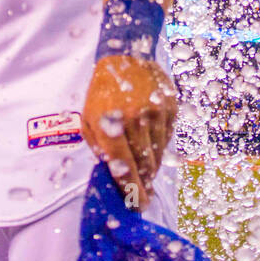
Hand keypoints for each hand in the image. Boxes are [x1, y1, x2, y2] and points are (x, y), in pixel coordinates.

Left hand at [80, 55, 176, 210]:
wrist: (126, 55)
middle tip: (144, 194)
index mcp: (110, 123)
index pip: (124, 167)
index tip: (138, 205)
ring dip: (152, 164)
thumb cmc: (102, 91)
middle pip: (145, 164)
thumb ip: (99, 148)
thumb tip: (114, 176)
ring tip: (145, 166)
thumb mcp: (89, 119)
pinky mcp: (170, 106)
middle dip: (145, 182)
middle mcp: (134, 119)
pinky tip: (150, 139)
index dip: (132, 190)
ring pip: (159, 153)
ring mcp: (156, 112)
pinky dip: (160, 145)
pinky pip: (169, 137)